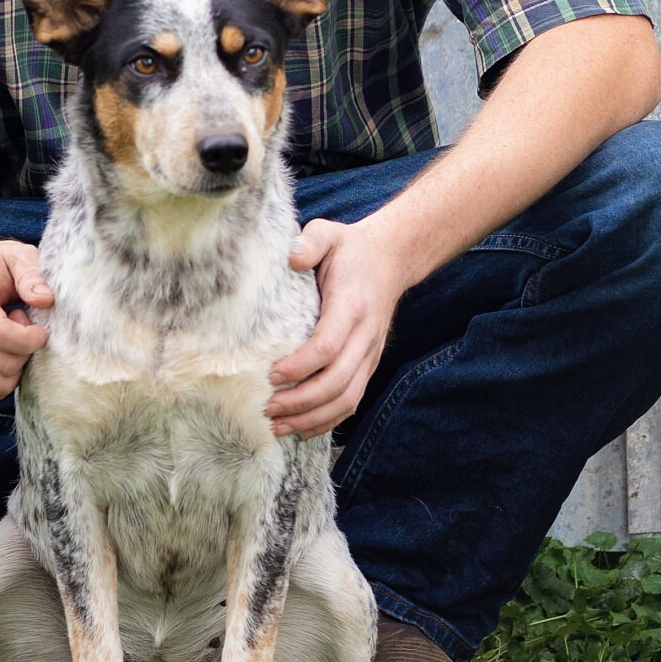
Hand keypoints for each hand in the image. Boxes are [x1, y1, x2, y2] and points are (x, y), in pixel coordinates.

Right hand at [0, 238, 53, 399]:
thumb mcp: (16, 255)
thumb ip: (32, 274)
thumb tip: (46, 300)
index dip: (27, 340)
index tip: (42, 331)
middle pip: (1, 364)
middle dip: (26, 352)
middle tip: (26, 327)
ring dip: (17, 366)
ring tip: (13, 338)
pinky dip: (6, 375)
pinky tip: (4, 350)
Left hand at [267, 218, 406, 437]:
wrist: (392, 259)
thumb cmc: (351, 249)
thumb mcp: (329, 234)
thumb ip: (310, 242)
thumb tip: (293, 259)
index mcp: (351, 307)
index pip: (328, 347)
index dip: (300, 366)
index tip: (272, 375)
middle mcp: (365, 336)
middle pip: (338, 383)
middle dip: (301, 402)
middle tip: (268, 409)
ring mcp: (370, 353)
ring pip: (347, 399)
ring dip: (313, 418)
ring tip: (279, 427)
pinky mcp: (369, 364)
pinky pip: (352, 400)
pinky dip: (329, 420)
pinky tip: (303, 428)